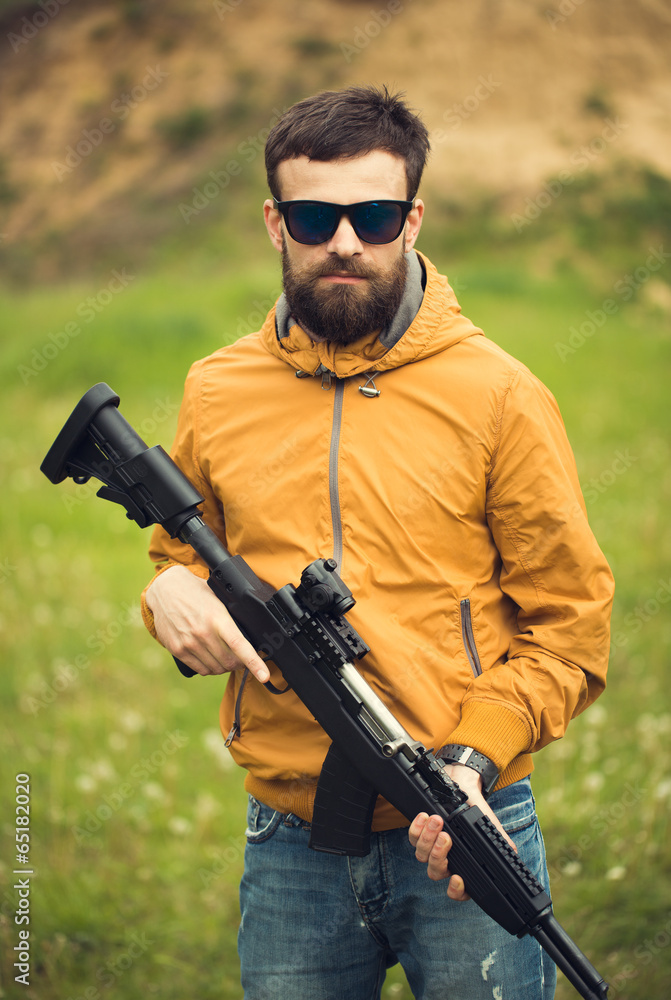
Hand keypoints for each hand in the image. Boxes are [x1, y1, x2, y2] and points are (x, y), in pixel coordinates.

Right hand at [145, 565, 269, 681]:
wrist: (166, 589)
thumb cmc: (196, 592)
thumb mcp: (218, 598)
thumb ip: (231, 617)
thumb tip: (251, 635)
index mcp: (217, 618)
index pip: (240, 645)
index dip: (254, 663)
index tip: (264, 675)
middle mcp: (203, 633)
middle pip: (230, 661)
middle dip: (241, 664)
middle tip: (243, 658)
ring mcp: (189, 643)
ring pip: (216, 668)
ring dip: (226, 667)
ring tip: (227, 657)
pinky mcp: (178, 650)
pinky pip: (201, 669)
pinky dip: (211, 668)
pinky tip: (213, 659)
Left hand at [408, 763, 515, 900]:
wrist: (464, 787)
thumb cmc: (477, 810)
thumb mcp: (491, 825)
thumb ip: (501, 842)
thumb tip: (512, 854)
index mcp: (463, 865)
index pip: (458, 890)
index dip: (456, 891)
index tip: (457, 879)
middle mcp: (446, 860)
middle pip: (436, 872)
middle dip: (439, 856)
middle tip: (446, 837)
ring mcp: (431, 846)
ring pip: (422, 856)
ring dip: (428, 839)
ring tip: (437, 821)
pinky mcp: (420, 832)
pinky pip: (412, 838)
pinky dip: (417, 828)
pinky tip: (425, 817)